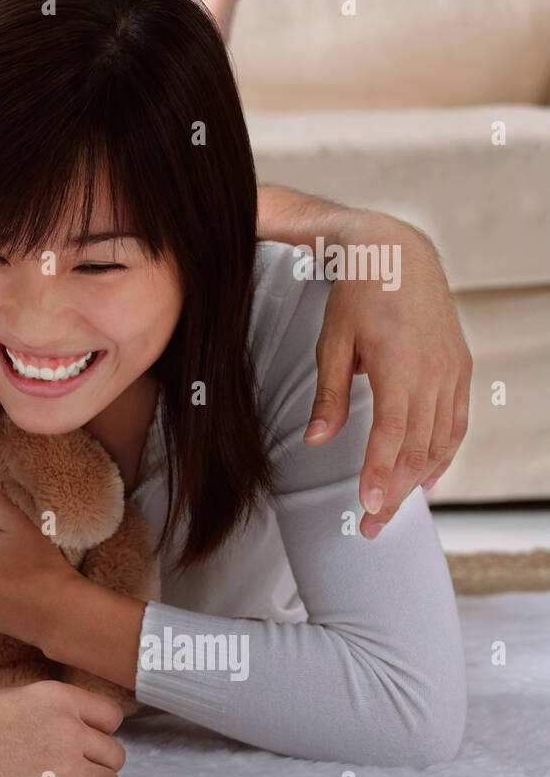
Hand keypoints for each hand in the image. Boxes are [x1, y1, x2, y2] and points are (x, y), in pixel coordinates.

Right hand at [0, 680, 125, 776]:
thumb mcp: (14, 698)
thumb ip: (51, 708)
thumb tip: (77, 724)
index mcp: (57, 697)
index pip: (112, 716)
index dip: (100, 730)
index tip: (87, 739)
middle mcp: (69, 727)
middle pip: (116, 753)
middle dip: (98, 762)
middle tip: (74, 766)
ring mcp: (64, 764)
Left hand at [306, 216, 471, 538]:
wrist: (397, 250)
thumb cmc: (356, 294)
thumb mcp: (331, 342)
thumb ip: (329, 395)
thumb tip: (317, 442)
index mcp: (398, 364)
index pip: (393, 433)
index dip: (380, 473)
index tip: (368, 506)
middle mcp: (433, 371)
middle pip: (418, 447)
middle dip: (395, 491)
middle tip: (373, 526)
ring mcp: (452, 370)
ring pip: (441, 440)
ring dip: (418, 480)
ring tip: (393, 509)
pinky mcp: (459, 368)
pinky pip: (456, 423)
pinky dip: (442, 455)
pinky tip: (425, 478)